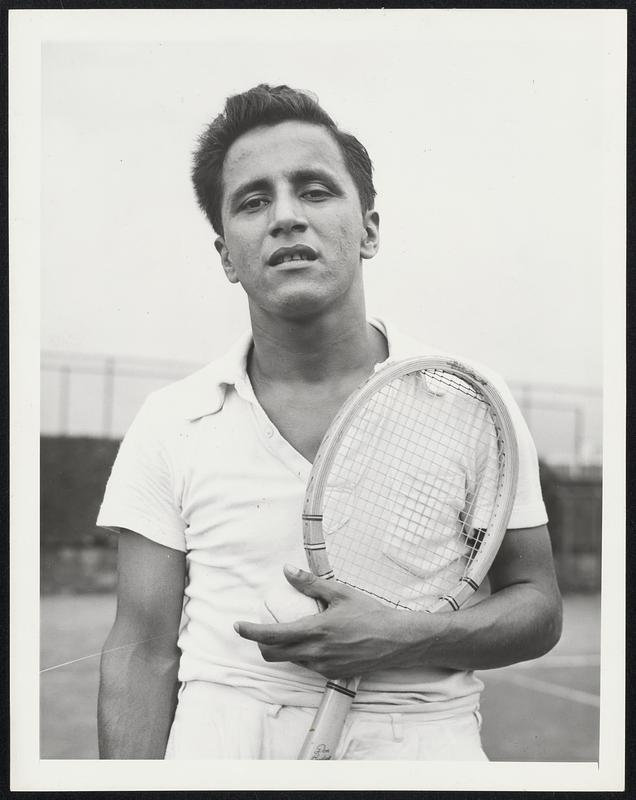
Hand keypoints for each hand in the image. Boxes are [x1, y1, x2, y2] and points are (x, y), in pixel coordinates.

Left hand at [234, 564, 409, 678]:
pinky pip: (307, 666)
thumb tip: (287, 570)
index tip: (238, 626)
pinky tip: (314, 641)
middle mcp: (315, 653)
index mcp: (315, 631)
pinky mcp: (332, 674)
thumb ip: (311, 583)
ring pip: (290, 661)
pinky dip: (302, 654)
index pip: (272, 636)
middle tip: (262, 630)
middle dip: (262, 644)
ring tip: (294, 631)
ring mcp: (323, 667)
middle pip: (273, 655)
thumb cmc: (371, 614)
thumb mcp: (340, 593)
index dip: (251, 632)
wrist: (396, 640)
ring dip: (284, 649)